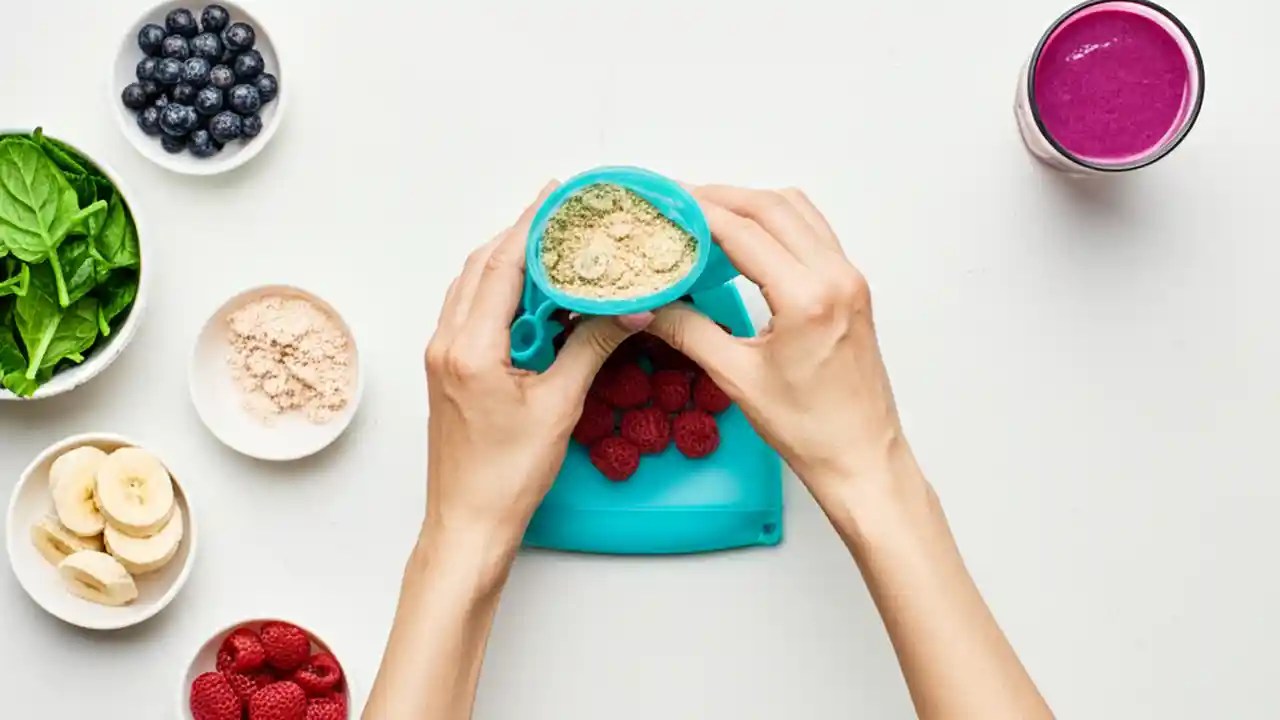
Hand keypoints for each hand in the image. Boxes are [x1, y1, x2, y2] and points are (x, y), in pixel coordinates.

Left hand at [423, 182, 647, 557]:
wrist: (468, 522)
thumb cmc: (507, 476)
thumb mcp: (560, 406)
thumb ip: (593, 347)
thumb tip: (629, 309)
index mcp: (471, 348)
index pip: (502, 266)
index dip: (531, 225)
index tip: (556, 196)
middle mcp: (448, 343)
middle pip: (481, 266)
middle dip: (520, 233)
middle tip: (558, 211)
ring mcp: (442, 356)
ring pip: (471, 286)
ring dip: (507, 260)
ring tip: (547, 243)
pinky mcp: (448, 370)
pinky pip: (469, 311)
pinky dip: (498, 290)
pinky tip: (529, 294)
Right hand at [648, 186, 912, 504]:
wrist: (862, 457)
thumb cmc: (809, 429)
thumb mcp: (737, 378)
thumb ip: (689, 331)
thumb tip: (648, 305)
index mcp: (807, 298)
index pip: (743, 231)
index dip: (698, 210)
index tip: (664, 202)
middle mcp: (835, 277)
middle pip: (771, 207)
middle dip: (720, 197)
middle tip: (677, 202)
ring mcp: (849, 279)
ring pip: (797, 211)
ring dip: (751, 203)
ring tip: (707, 214)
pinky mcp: (853, 288)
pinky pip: (813, 232)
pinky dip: (777, 221)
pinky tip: (747, 237)